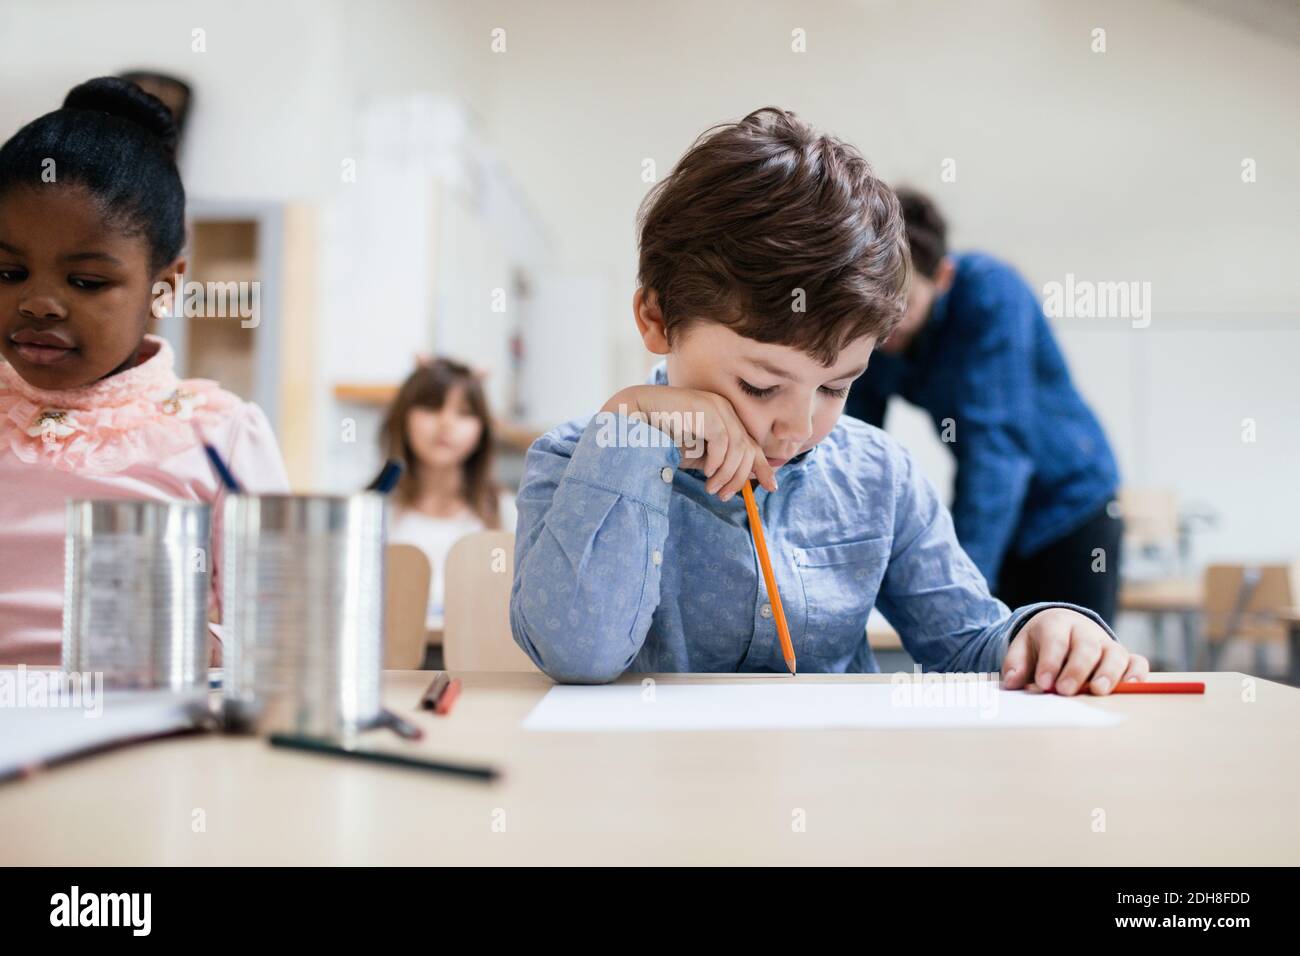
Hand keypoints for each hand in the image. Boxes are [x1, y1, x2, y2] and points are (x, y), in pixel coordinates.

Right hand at [601, 385, 777, 499]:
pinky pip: (723, 441)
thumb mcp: (698, 456)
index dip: (763, 466)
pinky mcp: (707, 408)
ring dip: (727, 475)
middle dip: (740, 478)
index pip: (752, 444)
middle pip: (749, 449)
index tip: (771, 487)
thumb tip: (749, 477)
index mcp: (725, 417)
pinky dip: (718, 462)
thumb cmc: (663, 439)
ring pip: (738, 448)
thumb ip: (721, 462)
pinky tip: (706, 473)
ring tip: (711, 489)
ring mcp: (717, 406)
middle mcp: (725, 409)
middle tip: (722, 496)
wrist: (635, 421)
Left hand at [1001, 607, 1148, 695]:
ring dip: (1108, 673)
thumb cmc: (1040, 644)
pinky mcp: (1124, 656)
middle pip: (1086, 647)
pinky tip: (1130, 687)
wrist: (1060, 628)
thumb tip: (1011, 683)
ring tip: (1098, 691)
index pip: (1055, 641)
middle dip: (1076, 670)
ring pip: (1114, 654)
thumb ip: (1016, 664)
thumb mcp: (1022, 648)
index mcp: (1057, 624)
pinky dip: (1136, 674)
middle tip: (1065, 691)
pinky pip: (1137, 662)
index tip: (1044, 683)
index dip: (1050, 662)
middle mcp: (1085, 631)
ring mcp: (1106, 643)